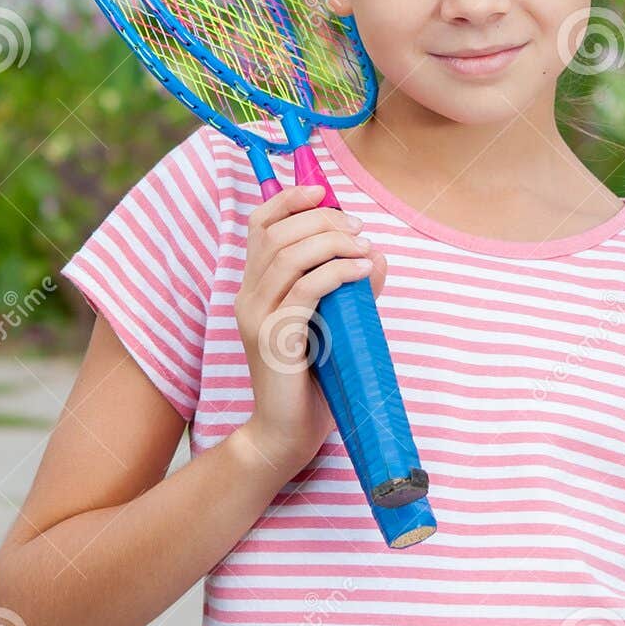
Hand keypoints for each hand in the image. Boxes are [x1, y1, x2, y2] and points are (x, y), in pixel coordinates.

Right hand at [232, 183, 387, 487]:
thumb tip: (377, 253)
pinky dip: (336, 272)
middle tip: (358, 229)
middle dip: (322, 220)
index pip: (259, 225)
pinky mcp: (274, 338)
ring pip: (289, 256)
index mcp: (254, 288)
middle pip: (277, 233)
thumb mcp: (332, 324)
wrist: (285, 433)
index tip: (324, 192)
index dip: (289, 199)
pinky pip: (305, 290)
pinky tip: (360, 270)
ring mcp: (256, 317)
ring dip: (332, 242)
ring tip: (363, 247)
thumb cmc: (311, 380)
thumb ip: (348, 288)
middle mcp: (247, 296)